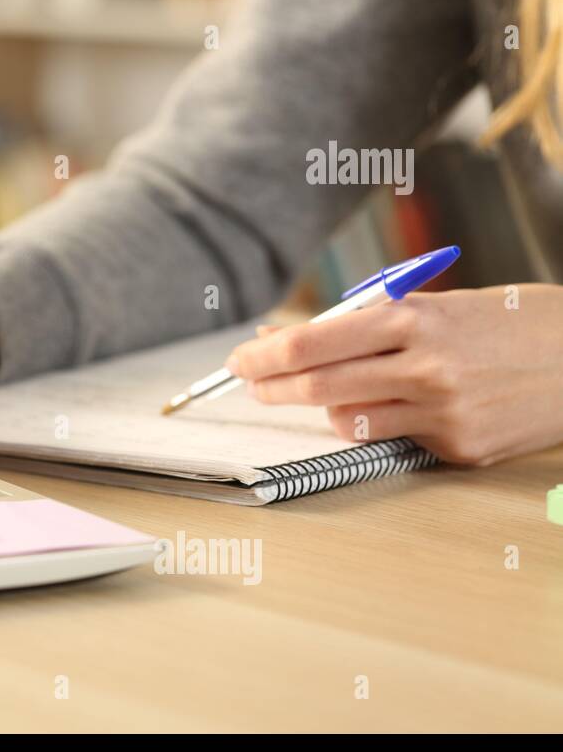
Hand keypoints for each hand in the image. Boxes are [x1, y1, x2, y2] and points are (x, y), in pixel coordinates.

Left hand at [224, 285, 562, 465]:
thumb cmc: (509, 321)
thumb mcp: (439, 303)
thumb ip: (367, 322)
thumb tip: (288, 335)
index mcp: (416, 320)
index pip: (314, 343)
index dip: (266, 355)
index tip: (242, 357)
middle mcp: (425, 368)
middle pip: (319, 386)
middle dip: (272, 386)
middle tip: (251, 382)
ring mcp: (443, 412)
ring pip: (347, 419)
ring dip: (321, 407)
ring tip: (318, 391)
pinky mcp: (460, 447)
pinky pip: (391, 439)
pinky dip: (373, 423)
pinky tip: (382, 406)